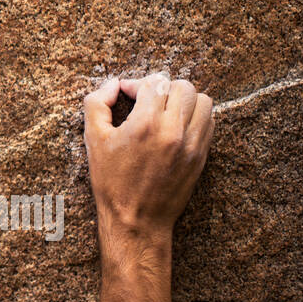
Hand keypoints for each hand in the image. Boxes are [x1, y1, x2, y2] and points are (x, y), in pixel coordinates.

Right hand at [83, 73, 213, 246]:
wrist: (137, 219)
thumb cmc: (111, 180)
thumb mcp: (93, 139)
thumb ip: (97, 103)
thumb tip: (113, 84)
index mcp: (145, 124)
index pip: (154, 82)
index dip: (137, 83)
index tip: (127, 94)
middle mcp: (173, 131)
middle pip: (181, 86)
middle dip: (162, 87)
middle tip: (147, 101)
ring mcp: (192, 144)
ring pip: (202, 100)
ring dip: (183, 99)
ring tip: (165, 111)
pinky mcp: (201, 155)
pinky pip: (209, 121)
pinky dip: (195, 116)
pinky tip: (176, 125)